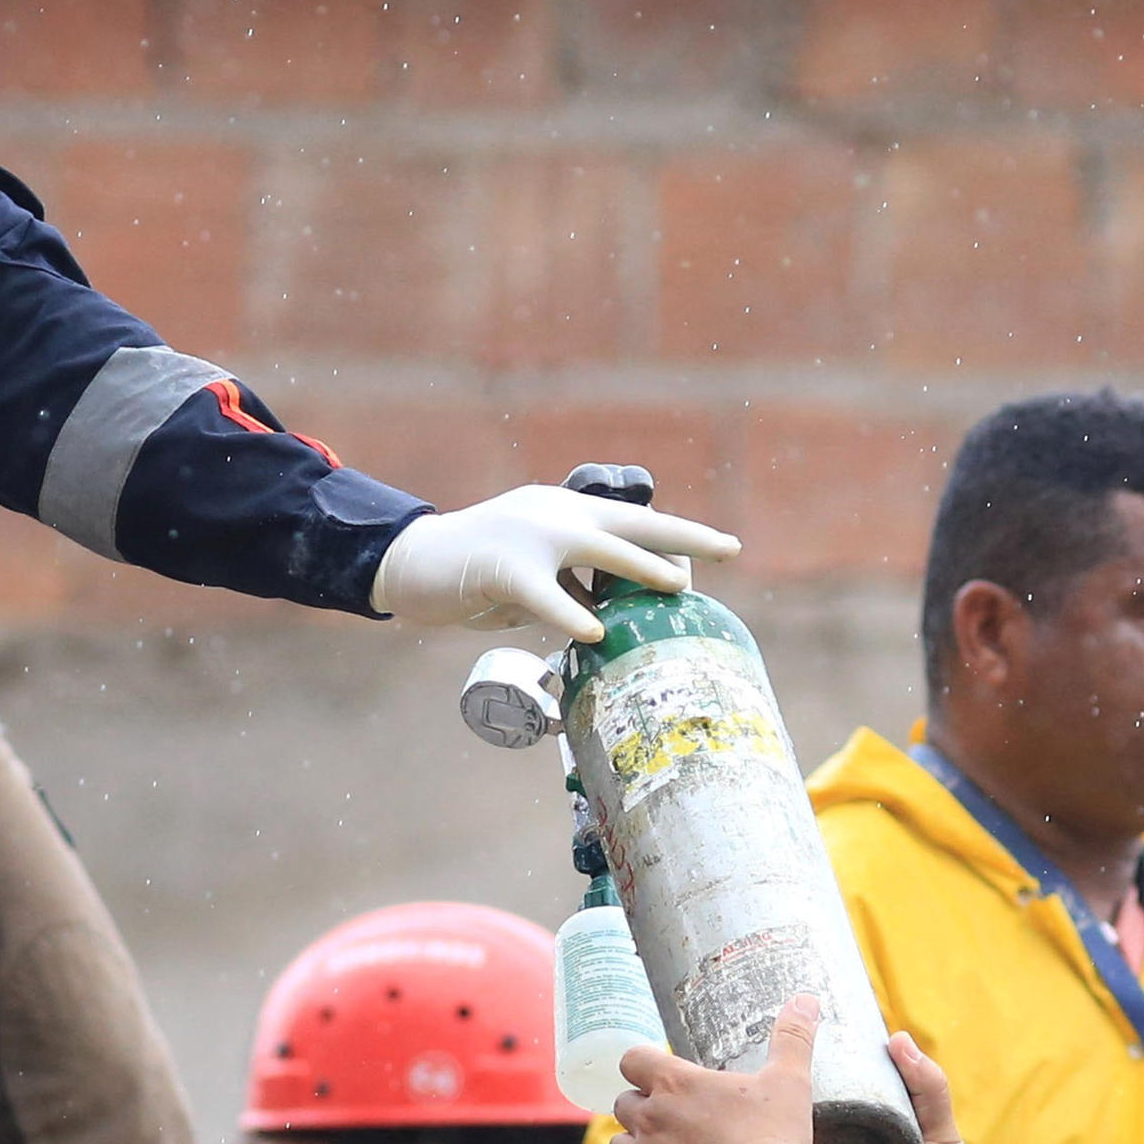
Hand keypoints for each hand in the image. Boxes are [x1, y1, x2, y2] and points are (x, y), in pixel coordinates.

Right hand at [369, 481, 742, 644]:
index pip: (633, 519)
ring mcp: (529, 537)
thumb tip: (609, 615)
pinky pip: (543, 594)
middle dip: (684, 536)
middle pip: (632, 521)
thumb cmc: (477, 572)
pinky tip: (593, 632)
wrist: (412, 563)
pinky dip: (569, 613)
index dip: (676, 535)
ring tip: (678, 586)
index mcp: (565, 511)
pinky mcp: (501, 569)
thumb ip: (574, 585)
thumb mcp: (537, 571)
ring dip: (641, 567)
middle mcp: (555, 515)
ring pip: (597, 548)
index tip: (719, 547)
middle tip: (730, 548)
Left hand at [610, 996, 825, 1143]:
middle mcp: (650, 1119)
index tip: (659, 1074)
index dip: (643, 1065)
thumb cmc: (773, 1138)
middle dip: (642, 1108)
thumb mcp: (789, 1082)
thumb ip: (792, 1038)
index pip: (632, 1060)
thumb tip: (806, 999)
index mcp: (676, 1084)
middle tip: (673, 1118)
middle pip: (622, 1104)